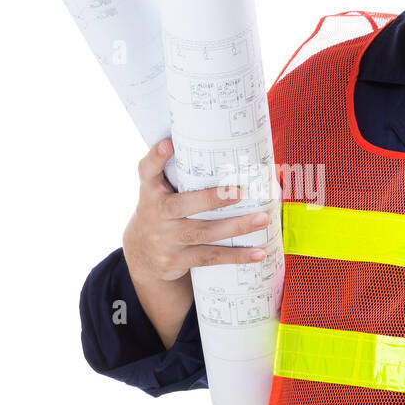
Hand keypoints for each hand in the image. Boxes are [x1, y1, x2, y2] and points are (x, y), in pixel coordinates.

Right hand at [120, 139, 273, 348]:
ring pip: (202, 233)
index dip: (156, 157)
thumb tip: (222, 150)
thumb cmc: (162, 213)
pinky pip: (210, 257)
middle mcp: (154, 214)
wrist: (143, 256)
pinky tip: (258, 253)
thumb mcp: (159, 191)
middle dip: (211, 199)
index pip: (147, 170)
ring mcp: (166, 240)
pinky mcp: (178, 260)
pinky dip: (236, 256)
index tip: (168, 144)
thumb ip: (176, 172)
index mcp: (150, 191)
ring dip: (235, 227)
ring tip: (262, 219)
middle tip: (239, 192)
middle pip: (180, 206)